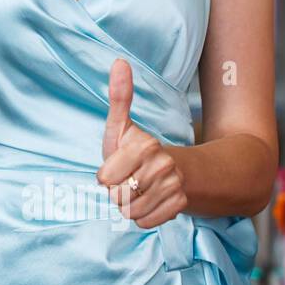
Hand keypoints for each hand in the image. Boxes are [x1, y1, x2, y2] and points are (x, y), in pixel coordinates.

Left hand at [97, 58, 187, 228]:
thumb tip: (119, 61)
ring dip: (130, 206)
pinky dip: (145, 216)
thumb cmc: (139, 150)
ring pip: (130, 212)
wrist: (179, 171)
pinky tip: (151, 202)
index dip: (106, 177)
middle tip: (130, 179)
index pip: (104, 179)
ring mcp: (173, 186)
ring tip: (140, 190)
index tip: (116, 167)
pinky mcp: (180, 205)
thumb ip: (119, 97)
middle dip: (118, 192)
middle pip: (117, 197)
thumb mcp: (123, 126)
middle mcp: (162, 165)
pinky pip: (145, 222)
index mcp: (145, 145)